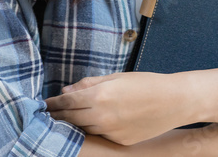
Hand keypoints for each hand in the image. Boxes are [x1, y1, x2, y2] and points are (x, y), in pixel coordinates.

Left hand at [45, 71, 186, 144]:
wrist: (174, 101)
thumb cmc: (147, 83)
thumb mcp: (117, 77)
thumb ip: (90, 83)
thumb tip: (66, 91)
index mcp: (100, 94)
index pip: (66, 101)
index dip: (52, 103)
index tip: (44, 104)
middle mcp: (102, 115)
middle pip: (70, 118)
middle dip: (58, 116)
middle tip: (48, 114)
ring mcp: (110, 131)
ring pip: (83, 129)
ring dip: (75, 123)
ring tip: (68, 119)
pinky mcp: (119, 141)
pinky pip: (101, 134)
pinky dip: (95, 128)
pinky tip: (94, 123)